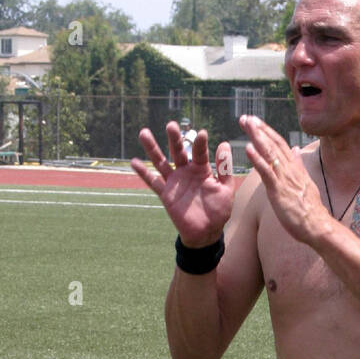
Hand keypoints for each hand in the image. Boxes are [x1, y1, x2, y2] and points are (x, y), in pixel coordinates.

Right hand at [131, 123, 235, 247]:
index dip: (200, 144)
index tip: (201, 133)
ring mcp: (174, 182)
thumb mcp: (226, 190)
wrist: (206, 232)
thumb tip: (224, 144)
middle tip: (171, 125)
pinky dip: (143, 173)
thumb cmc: (218, 211)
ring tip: (144, 133)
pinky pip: (153, 182)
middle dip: (174, 139)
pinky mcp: (166, 194)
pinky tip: (134, 162)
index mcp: (201, 169)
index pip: (200, 152)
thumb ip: (224, 169)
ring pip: (161, 162)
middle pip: (178, 152)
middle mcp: (186, 172)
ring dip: (152, 149)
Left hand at [239, 115, 331, 244]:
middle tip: (245, 117)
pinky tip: (248, 148)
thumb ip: (299, 165)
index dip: (267, 131)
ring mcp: (284, 178)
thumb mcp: (306, 182)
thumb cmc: (310, 209)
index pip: (280, 144)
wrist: (317, 225)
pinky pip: (266, 171)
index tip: (256, 122)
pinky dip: (257, 158)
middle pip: (273, 143)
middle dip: (259, 129)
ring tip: (245, 124)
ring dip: (256, 136)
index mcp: (295, 167)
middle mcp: (290, 169)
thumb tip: (296, 150)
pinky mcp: (279, 190)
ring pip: (269, 152)